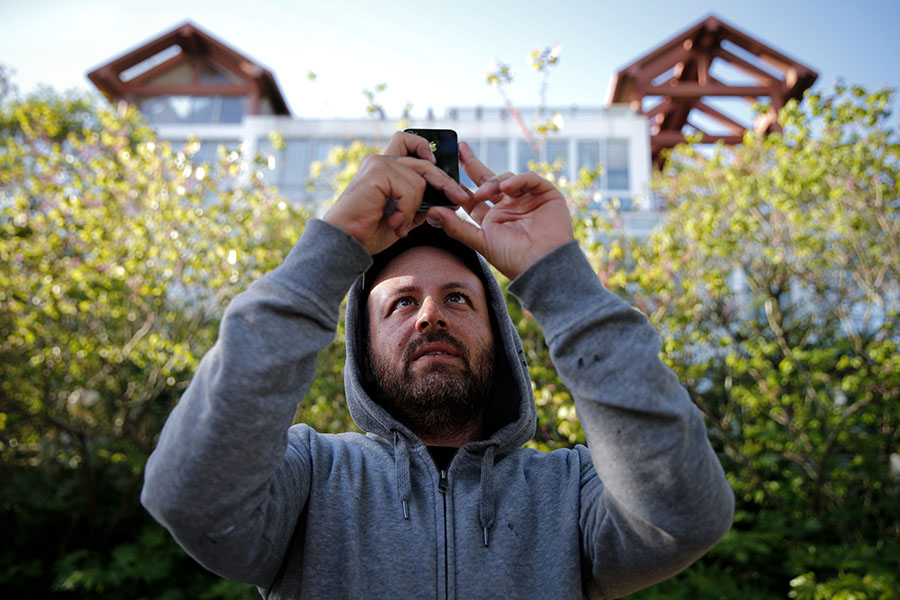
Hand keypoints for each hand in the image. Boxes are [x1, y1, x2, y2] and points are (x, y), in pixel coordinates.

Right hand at [323, 132, 468, 254]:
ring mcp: (378, 164)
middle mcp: (380, 162)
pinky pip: (411, 189)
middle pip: (423, 160)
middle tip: (459, 199)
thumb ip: (419, 205)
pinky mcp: (377, 172)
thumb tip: (444, 200)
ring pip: (420, 180)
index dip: (425, 148)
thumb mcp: (402, 218)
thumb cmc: (367, 232)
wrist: (345, 242)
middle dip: (445, 181)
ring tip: (399, 225)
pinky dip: (407, 210)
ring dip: (415, 208)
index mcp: (383, 169)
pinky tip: (394, 223)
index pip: (407, 142)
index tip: (437, 165)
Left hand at [425, 141, 573, 278]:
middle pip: (487, 180)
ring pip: (506, 178)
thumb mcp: (481, 242)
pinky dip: (518, 179)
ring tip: (485, 193)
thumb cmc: (513, 258)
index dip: (460, 183)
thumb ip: (457, 227)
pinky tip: (508, 188)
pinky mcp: (546, 194)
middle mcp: (508, 206)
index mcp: (492, 218)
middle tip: (460, 150)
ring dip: (493, 182)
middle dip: (473, 164)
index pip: (472, 196)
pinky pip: (530, 179)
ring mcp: (527, 199)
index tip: (445, 170)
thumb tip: (431, 212)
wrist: (543, 266)